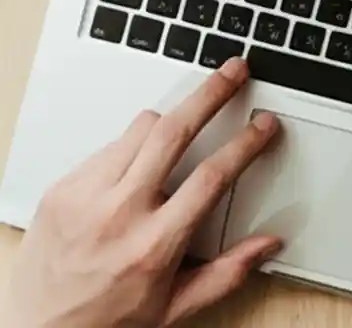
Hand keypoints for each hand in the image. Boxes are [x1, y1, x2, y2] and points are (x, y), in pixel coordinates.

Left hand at [4, 58, 281, 327]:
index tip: (264, 125)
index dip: (246, 144)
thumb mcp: (176, 308)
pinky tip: (141, 161)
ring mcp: (84, 198)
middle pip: (173, 132)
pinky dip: (131, 145)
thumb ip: (228, 273)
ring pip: (138, 130)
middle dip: (210, 94)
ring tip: (189, 118)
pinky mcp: (61, 190)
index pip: (212, 177)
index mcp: (155, 245)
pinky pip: (106, 147)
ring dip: (170, 119)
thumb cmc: (104, 322)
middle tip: (233, 72)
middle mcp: (118, 214)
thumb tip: (268, 245)